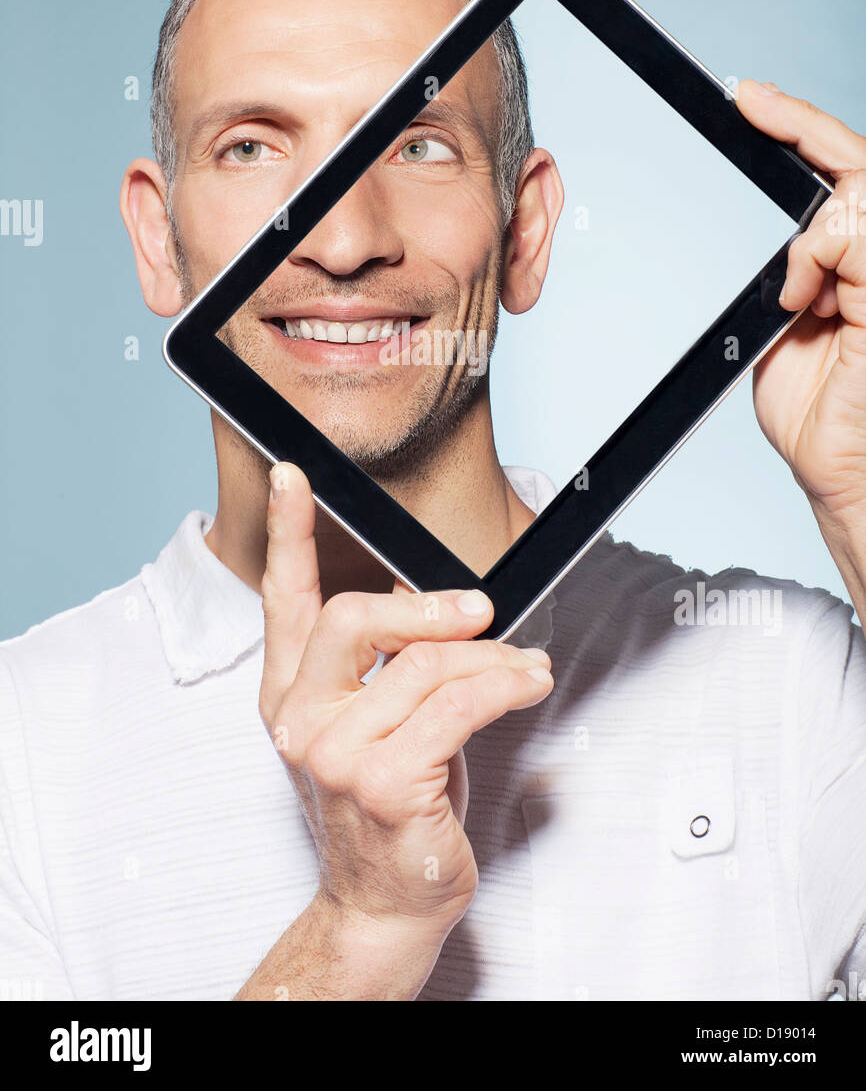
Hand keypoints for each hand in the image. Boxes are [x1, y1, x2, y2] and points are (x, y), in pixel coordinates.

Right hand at [258, 461, 553, 941]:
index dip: (288, 533)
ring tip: (524, 669)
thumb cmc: (390, 810)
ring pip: (425, 663)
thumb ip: (383, 662)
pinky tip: (527, 686)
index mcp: (288, 697)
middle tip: (478, 608)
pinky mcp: (386, 781)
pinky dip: (507, 685)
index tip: (293, 476)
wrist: (386, 904)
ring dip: (492, 659)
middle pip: (353, 619)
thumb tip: (427, 597)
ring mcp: (337, 754)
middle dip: (426, 606)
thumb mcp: (373, 725)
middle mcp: (301, 721)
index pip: (283, 600)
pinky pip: (460, 704)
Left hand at [736, 79, 865, 520]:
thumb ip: (784, 274)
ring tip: (795, 288)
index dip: (804, 127)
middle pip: (860, 164)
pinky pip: (856, 233)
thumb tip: (767, 234)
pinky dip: (817, 254)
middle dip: (803, 122)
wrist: (844, 473)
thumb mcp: (780, 328)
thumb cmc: (819, 416)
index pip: (844, 175)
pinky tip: (803, 298)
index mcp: (861, 264)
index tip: (752, 99)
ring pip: (861, 191)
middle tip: (750, 99)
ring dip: (814, 226)